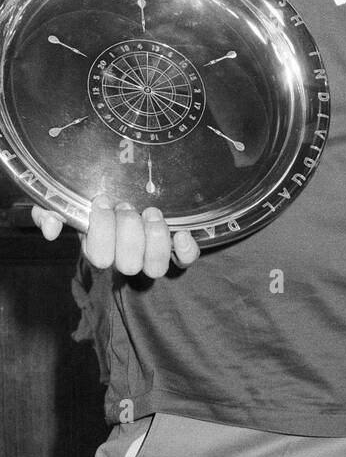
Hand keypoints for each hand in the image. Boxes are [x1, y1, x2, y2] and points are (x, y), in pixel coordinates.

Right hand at [31, 194, 199, 276]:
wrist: (124, 189)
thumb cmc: (95, 199)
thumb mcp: (65, 201)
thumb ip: (48, 211)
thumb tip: (50, 229)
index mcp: (99, 249)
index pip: (98, 256)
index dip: (101, 229)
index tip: (102, 201)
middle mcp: (126, 258)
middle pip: (128, 264)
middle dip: (128, 230)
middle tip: (127, 206)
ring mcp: (151, 256)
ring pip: (156, 267)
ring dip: (155, 239)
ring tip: (151, 213)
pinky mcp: (176, 249)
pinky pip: (186, 260)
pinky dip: (186, 250)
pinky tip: (182, 232)